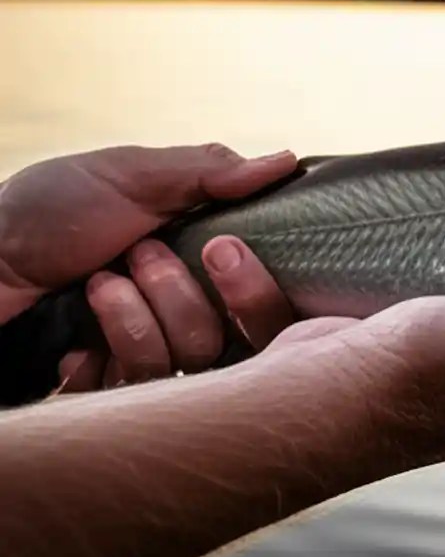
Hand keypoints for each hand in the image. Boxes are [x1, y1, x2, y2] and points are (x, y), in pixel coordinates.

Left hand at [0, 143, 298, 389]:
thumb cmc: (43, 214)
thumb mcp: (126, 176)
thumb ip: (207, 171)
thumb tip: (288, 160)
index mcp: (204, 266)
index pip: (271, 301)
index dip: (257, 289)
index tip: (223, 251)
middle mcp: (188, 317)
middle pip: (236, 338)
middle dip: (184, 298)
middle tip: (139, 256)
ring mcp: (153, 359)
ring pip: (189, 364)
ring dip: (137, 319)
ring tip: (95, 283)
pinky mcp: (115, 396)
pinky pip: (141, 394)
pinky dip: (104, 353)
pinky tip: (75, 339)